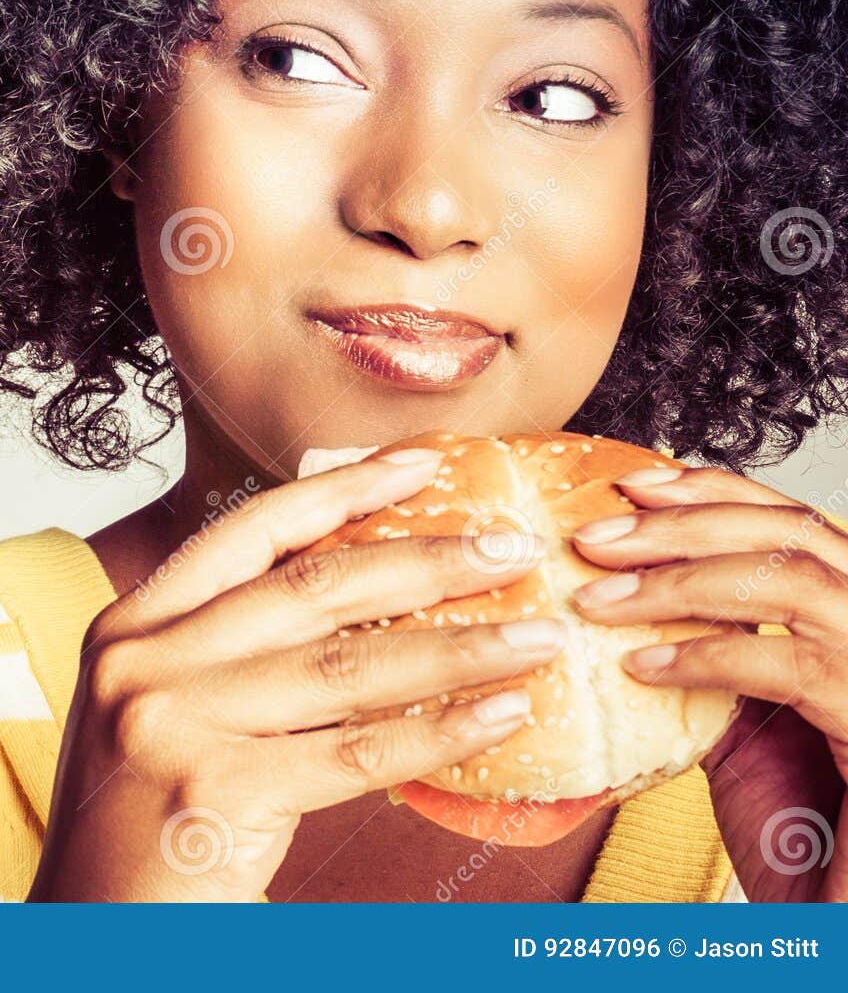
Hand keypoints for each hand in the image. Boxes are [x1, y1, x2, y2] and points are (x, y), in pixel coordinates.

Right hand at [27, 446, 566, 901]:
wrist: (89, 931)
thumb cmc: (137, 825)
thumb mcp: (156, 712)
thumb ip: (225, 650)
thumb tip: (356, 595)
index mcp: (127, 629)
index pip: (247, 533)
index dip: (339, 491)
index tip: (420, 465)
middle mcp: (142, 662)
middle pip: (310, 589)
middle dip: (424, 561)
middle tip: (508, 549)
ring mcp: (173, 723)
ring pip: (347, 666)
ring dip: (458, 648)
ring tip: (536, 635)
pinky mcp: (215, 792)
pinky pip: (356, 753)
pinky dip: (439, 733)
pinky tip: (500, 717)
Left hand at [569, 465, 847, 901]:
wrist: (838, 928)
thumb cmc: (814, 844)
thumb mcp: (753, 734)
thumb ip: (716, 665)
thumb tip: (633, 612)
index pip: (796, 525)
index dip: (715, 492)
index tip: (629, 486)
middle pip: (797, 533)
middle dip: (684, 521)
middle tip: (592, 534)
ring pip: (797, 582)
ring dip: (680, 579)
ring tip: (597, 597)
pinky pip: (794, 667)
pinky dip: (708, 655)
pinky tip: (641, 666)